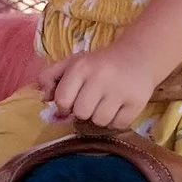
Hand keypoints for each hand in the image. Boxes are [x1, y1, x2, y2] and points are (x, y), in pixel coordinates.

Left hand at [34, 37, 166, 129]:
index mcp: (81, 67)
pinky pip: (118, 125)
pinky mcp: (137, 102)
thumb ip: (51, 76)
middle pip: (81, 113)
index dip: (64, 105)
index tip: (73, 100)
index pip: (62, 100)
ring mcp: (120, 90)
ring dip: (100, 117)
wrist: (138, 57)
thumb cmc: (99, 63)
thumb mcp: (73, 63)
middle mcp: (101, 77)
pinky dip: (116, 120)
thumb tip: (43, 97)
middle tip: (92, 101)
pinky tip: (118, 107)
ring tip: (106, 103)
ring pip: (99, 121)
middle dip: (84, 111)